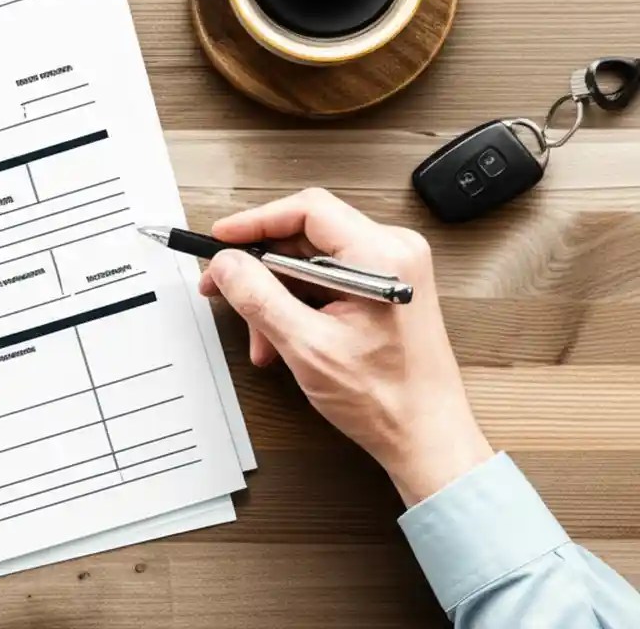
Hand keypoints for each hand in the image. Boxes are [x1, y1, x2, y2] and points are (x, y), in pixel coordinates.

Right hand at [199, 189, 492, 506]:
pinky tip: (284, 339)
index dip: (255, 222)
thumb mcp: (306, 346)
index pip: (306, 211)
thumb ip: (259, 298)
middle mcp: (392, 252)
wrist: (425, 435)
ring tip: (262, 338)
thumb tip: (227, 265)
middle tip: (224, 289)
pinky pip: (325, 280)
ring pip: (309, 262)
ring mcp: (390, 270)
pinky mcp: (384, 288)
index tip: (220, 239)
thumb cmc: (388, 399)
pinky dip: (297, 306)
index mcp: (382, 256)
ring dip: (276, 296)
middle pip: (304, 235)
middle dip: (260, 270)